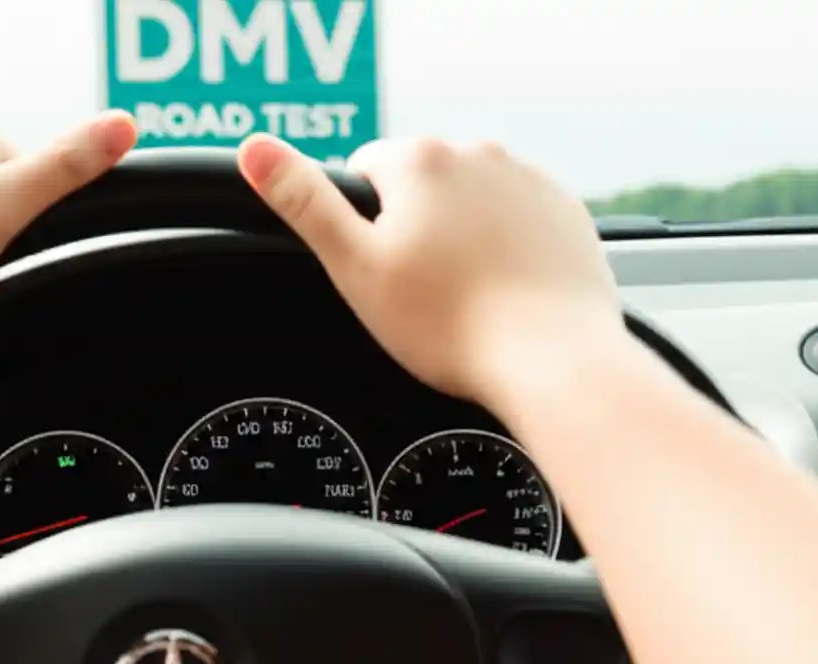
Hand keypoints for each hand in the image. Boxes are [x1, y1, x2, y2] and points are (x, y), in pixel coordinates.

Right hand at [237, 134, 624, 407]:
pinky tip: (503, 291)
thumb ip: (303, 202)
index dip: (362, 226)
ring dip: (461, 235)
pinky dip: (506, 247)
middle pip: (420, 185)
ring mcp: (529, 180)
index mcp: (420, 160)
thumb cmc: (450, 325)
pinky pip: (518, 219)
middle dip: (413, 228)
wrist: (552, 360)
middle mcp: (480, 154)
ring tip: (465, 295)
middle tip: (419, 290)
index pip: (363, 173)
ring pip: (470, 202)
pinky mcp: (564, 211)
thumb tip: (254, 149)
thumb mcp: (354, 266)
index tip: (380, 269)